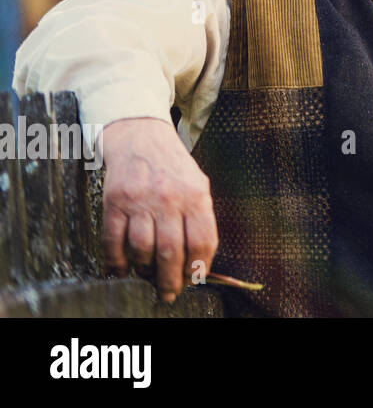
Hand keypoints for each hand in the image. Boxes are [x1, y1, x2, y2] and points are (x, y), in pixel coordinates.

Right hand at [99, 117, 217, 303]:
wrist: (141, 135)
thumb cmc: (172, 166)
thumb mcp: (198, 184)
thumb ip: (200, 218)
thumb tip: (200, 260)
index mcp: (196, 195)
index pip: (202, 241)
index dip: (198, 267)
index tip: (192, 280)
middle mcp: (169, 198)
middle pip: (171, 251)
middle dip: (170, 280)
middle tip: (168, 293)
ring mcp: (140, 200)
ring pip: (142, 249)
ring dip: (143, 269)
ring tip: (146, 274)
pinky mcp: (114, 201)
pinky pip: (113, 240)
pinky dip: (116, 261)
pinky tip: (121, 269)